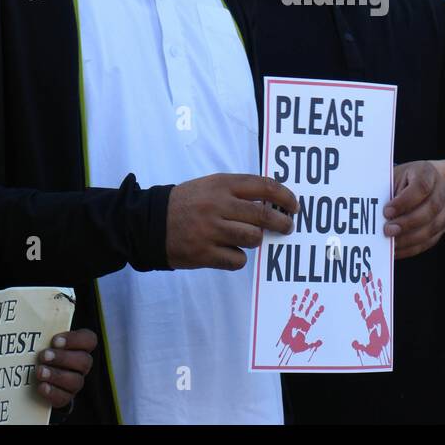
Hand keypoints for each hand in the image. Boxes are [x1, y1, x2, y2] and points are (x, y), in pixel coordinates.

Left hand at [36, 328, 96, 409]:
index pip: (89, 340)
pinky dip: (53, 393)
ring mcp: (75, 382)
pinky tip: (41, 387)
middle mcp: (82, 364)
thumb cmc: (41, 348)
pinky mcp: (65, 397)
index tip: (54, 340)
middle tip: (44, 355)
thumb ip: (44, 326)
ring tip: (39, 371)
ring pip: (75, 381)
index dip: (75, 340)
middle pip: (84, 361)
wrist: (32, 374)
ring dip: (57, 376)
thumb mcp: (44, 335)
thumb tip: (31, 308)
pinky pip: (64, 398)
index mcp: (81, 346)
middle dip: (63, 358)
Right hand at [166, 174, 297, 270]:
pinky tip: (230, 251)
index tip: (294, 206)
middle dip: (281, 223)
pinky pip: (237, 259)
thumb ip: (238, 191)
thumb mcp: (210, 186)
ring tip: (251, 238)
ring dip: (257, 240)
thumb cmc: (187, 203)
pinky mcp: (204, 253)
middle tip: (287, 227)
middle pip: (263, 215)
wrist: (150, 223)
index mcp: (222, 185)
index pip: (264, 186)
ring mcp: (211, 230)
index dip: (285, 196)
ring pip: (253, 238)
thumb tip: (273, 202)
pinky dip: (238, 257)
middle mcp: (218, 205)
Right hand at [276, 289, 323, 365]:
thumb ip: (314, 343)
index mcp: (309, 325)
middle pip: (310, 308)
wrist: (287, 347)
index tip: (323, 306)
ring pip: (302, 306)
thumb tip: (321, 341)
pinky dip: (294, 302)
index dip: (319, 311)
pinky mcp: (291, 318)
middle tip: (316, 293)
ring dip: (305, 298)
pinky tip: (295, 295)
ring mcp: (298, 318)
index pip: (315, 316)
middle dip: (313, 301)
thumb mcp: (307, 346)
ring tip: (307, 290)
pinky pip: (293, 308)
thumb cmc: (297, 347)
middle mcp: (304, 320)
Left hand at [350, 268, 389, 364]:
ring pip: (372, 296)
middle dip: (363, 288)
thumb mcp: (364, 347)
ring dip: (370, 286)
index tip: (354, 292)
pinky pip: (381, 299)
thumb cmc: (374, 349)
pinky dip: (380, 290)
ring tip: (367, 275)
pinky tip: (378, 280)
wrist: (383, 349)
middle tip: (360, 277)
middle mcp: (371, 314)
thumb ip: (358, 345)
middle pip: (366, 298)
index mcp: (366, 321)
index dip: (358, 300)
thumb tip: (354, 343)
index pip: (361, 307)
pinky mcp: (382, 312)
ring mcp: (377, 312)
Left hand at [386, 159, 444, 259]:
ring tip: (391, 241)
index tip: (387, 211)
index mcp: (427, 170)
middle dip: (409, 221)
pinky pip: (431, 239)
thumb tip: (383, 215)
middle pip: (432, 207)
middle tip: (388, 229)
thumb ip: (388, 192)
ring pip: (434, 225)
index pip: (422, 186)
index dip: (405, 201)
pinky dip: (413, 246)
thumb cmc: (394, 181)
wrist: (403, 184)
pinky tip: (396, 248)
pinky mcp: (442, 224)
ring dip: (411, 237)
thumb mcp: (389, 178)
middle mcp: (441, 186)